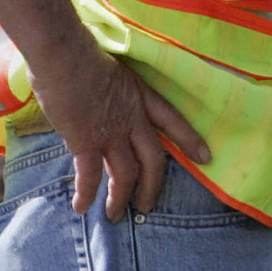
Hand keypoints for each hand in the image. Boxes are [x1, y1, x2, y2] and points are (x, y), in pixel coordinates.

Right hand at [30, 40, 210, 220]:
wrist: (64, 55)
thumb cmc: (82, 55)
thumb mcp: (114, 73)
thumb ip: (117, 94)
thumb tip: (107, 105)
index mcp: (142, 97)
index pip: (174, 121)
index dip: (190, 140)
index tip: (207, 157)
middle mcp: (133, 118)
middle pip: (154, 159)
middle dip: (152, 186)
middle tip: (147, 205)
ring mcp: (111, 131)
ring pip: (125, 174)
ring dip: (120, 198)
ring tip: (115, 215)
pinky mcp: (86, 141)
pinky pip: (91, 176)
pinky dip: (87, 194)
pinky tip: (81, 207)